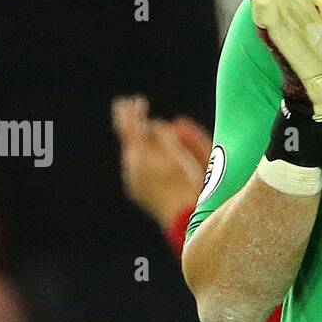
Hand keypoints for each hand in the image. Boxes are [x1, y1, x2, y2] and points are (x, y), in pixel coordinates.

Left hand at [111, 95, 207, 227]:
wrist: (187, 221)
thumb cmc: (192, 186)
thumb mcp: (184, 153)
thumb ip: (169, 135)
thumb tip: (161, 123)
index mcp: (140, 155)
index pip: (129, 126)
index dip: (132, 112)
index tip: (137, 100)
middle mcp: (132, 167)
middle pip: (131, 141)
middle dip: (137, 127)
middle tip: (136, 107)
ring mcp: (132, 181)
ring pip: (135, 155)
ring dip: (143, 144)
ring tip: (153, 134)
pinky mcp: (137, 191)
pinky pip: (138, 168)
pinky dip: (145, 159)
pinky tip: (156, 158)